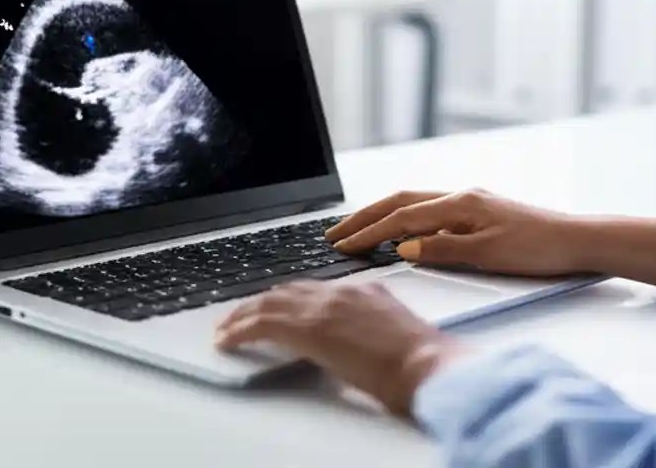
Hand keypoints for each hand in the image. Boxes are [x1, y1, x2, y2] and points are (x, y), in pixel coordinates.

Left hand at [214, 281, 467, 414]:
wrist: (428, 365)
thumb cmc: (423, 363)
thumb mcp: (396, 338)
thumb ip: (372, 333)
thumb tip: (355, 347)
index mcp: (366, 292)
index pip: (315, 290)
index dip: (290, 300)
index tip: (275, 309)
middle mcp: (342, 291)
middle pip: (288, 291)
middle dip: (262, 303)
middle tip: (241, 316)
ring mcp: (325, 306)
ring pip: (269, 302)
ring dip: (243, 315)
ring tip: (227, 329)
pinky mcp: (309, 327)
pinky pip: (262, 324)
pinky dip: (240, 330)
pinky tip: (228, 340)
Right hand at [325, 189, 585, 276]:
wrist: (579, 240)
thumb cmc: (539, 249)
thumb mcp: (488, 256)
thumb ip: (442, 251)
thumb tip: (403, 248)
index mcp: (460, 204)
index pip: (401, 218)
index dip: (369, 233)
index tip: (342, 246)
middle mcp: (461, 196)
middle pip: (399, 201)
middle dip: (364, 217)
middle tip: (334, 234)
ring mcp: (469, 201)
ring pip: (412, 202)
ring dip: (381, 215)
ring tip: (356, 230)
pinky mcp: (478, 210)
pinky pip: (429, 209)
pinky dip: (404, 218)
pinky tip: (399, 231)